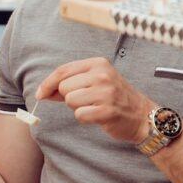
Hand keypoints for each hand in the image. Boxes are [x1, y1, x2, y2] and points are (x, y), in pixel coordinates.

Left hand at [36, 58, 155, 142]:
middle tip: (86, 100)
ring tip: (94, 107)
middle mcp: (102, 75)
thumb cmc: (114, 97)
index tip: (40, 93)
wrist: (141, 115)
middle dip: (69, 97)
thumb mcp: (95, 82)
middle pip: (64, 87)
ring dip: (77, 108)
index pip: (63, 71)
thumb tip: (44, 91)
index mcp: (98, 64)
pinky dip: (85, 118)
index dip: (47, 83)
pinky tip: (97, 116)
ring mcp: (106, 92)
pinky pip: (79, 115)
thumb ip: (70, 83)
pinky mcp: (107, 110)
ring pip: (70, 101)